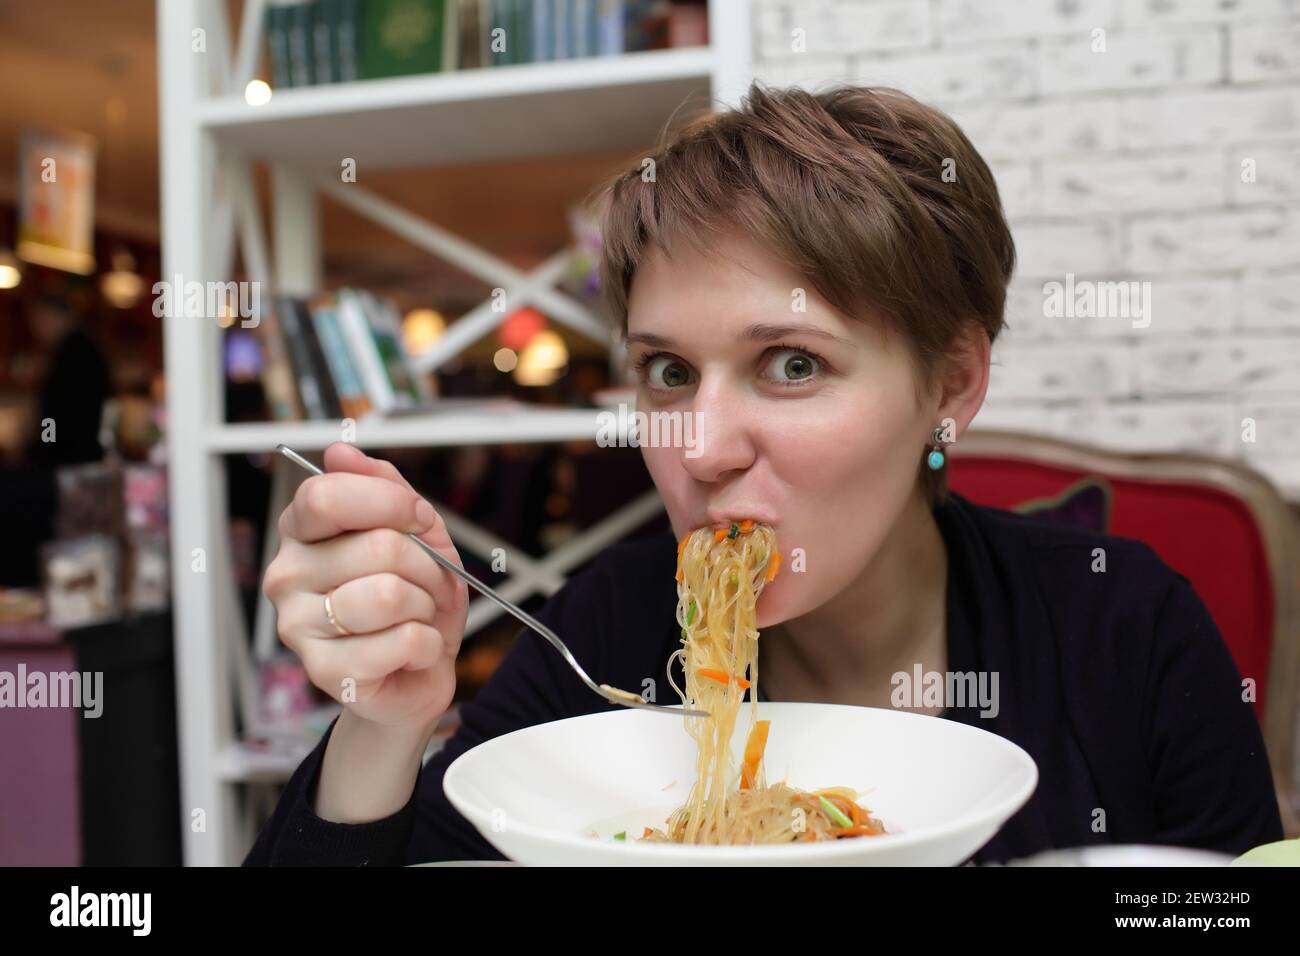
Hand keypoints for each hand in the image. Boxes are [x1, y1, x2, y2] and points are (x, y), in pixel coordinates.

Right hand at [262, 442, 468, 733]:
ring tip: (417, 616)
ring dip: (426, 605)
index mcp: (302, 532)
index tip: (418, 519)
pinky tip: (413, 649)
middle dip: (427, 567)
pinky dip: (427, 644)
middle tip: (427, 585)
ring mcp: (298, 626)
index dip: (390, 502)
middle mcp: (287, 575)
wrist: (416, 672)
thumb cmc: (412, 600)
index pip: (327, 496)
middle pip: (377, 546)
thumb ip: (384, 488)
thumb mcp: (414, 533)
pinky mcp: (324, 671)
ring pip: (389, 595)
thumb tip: (341, 452)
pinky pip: (402, 640)